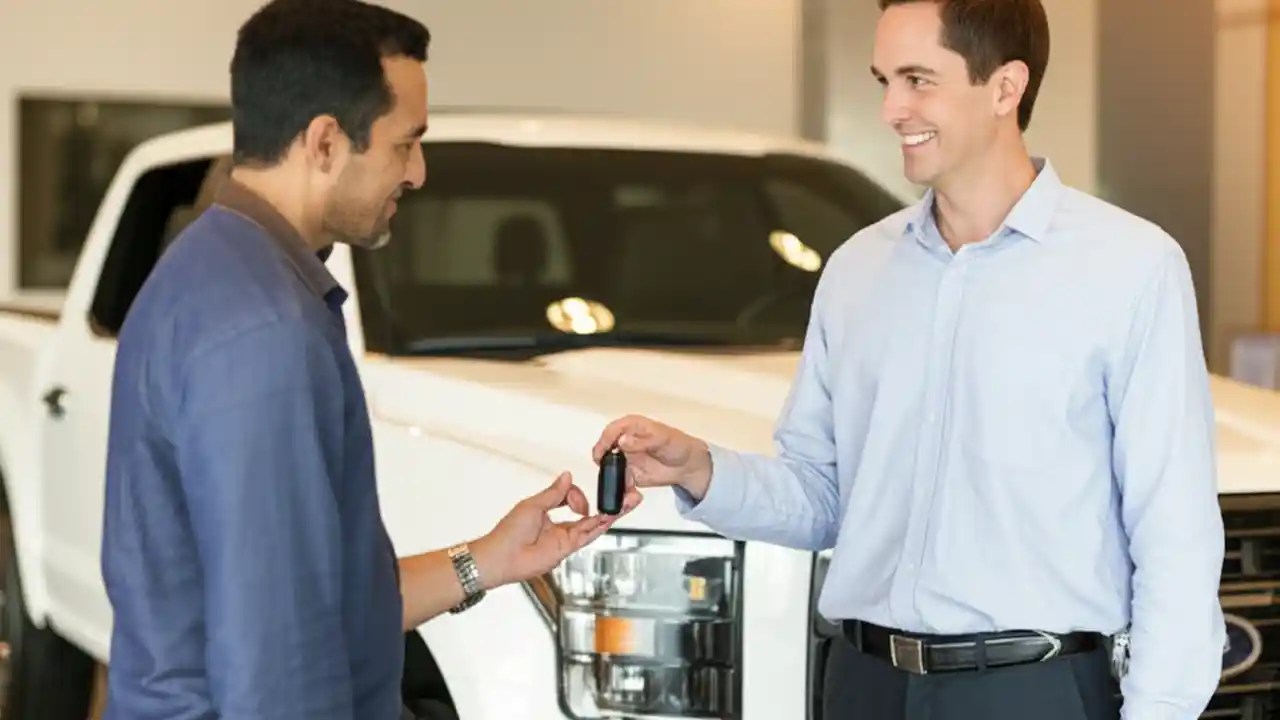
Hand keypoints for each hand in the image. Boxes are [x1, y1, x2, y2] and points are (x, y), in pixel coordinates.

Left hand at [472, 472, 638, 588]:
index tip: (573, 497)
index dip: (578, 496)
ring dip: (612, 513)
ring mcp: (565, 538)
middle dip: (609, 504)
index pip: (573, 500)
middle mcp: (560, 527)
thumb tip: (567, 476)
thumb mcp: (532, 504)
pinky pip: (588, 534)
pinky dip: (601, 525)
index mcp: (550, 513)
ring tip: (630, 501)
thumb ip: (554, 493)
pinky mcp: (567, 548)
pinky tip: (613, 515)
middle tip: (627, 493)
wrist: (501, 557)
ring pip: (595, 524)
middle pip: (591, 514)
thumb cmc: (508, 533)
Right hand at [592, 414, 712, 499]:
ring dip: (612, 479)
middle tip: (607, 473)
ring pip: (609, 469)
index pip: (611, 431)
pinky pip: (619, 483)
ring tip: (625, 486)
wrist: (686, 465)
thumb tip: (622, 440)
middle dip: (603, 463)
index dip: (604, 441)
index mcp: (631, 427)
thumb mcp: (662, 439)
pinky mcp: (629, 475)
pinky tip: (631, 495)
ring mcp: (625, 459)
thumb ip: (642, 441)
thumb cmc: (676, 444)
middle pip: (604, 450)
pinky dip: (621, 490)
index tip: (601, 454)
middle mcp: (624, 442)